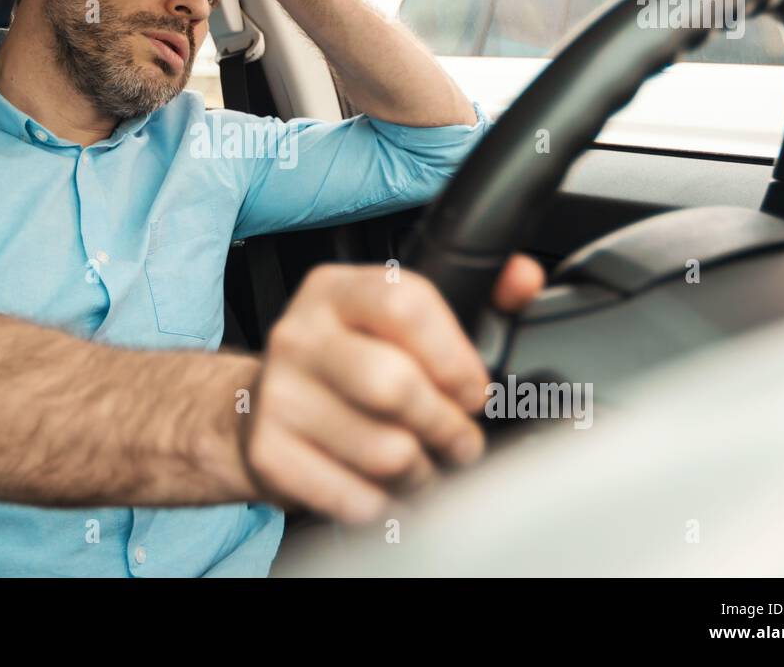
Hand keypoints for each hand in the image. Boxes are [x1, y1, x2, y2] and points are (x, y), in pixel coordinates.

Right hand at [240, 255, 543, 523]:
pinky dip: (384, 504)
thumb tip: (524, 279)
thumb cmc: (344, 362)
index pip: (405, 304)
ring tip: (420, 465)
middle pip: (395, 384)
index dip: (455, 357)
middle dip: (446, 425)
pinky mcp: (270, 454)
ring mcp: (278, 395)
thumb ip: (471, 296)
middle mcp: (299, 335)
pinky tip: (382, 487)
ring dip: (422, 472)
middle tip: (459, 440)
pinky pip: (355, 497)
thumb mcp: (392, 319)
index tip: (471, 389)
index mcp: (335, 291)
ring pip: (385, 451)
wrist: (259, 409)